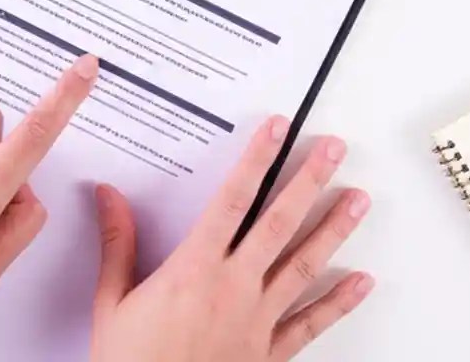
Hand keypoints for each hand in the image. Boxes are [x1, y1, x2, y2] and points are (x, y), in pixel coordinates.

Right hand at [91, 116, 372, 361]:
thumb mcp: (111, 303)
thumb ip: (118, 245)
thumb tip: (108, 197)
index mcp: (193, 270)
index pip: (232, 200)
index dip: (257, 160)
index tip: (276, 129)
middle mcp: (233, 289)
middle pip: (278, 223)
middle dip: (308, 181)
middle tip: (333, 150)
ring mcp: (256, 321)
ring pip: (303, 265)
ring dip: (334, 230)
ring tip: (358, 200)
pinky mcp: (268, 354)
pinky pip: (311, 324)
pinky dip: (339, 302)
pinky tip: (362, 283)